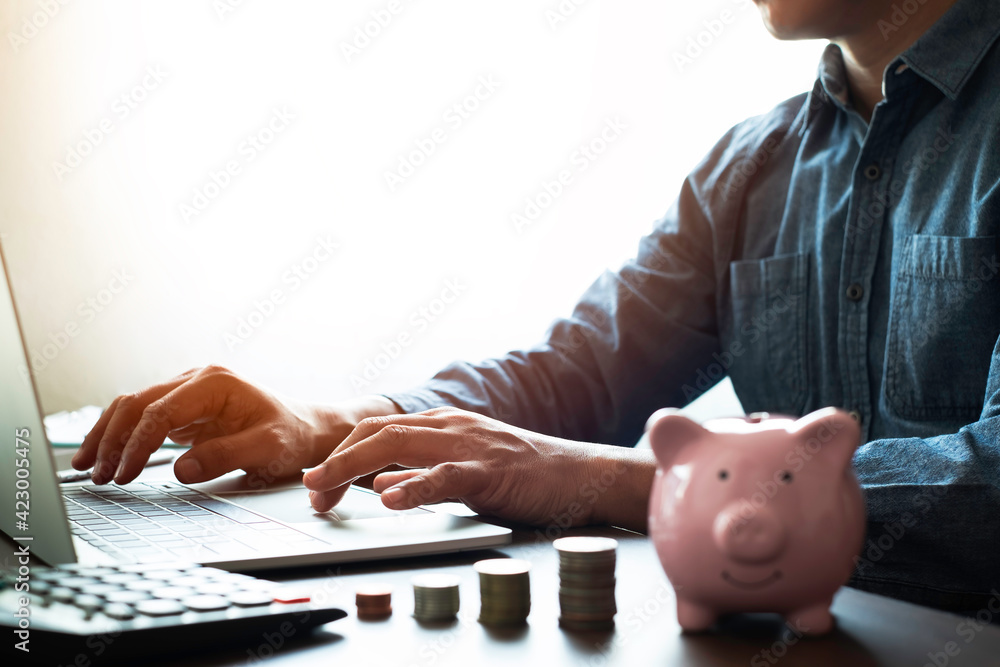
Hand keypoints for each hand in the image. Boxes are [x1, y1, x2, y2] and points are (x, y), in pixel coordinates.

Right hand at [73, 365, 395, 485]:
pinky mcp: (183, 408)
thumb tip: (182, 469)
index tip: (124, 475)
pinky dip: (120, 436)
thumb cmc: (291, 436)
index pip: (161, 411)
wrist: (305, 429)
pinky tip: (104, 457)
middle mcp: (196, 380)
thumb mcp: (268, 449)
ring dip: (107, 436)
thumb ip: (227, 456)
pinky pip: (141, 417)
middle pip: (137, 403)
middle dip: (112, 439)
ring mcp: (187, 391)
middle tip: (98, 475)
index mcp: (215, 382)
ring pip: (132, 407)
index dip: (137, 444)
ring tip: (88, 467)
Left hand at [302, 406, 655, 529]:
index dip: (341, 453)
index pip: (378, 429)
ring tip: (323, 490)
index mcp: (442, 425)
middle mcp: (450, 426)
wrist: (578, 474)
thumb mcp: (464, 472)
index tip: (317, 482)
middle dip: (336, 459)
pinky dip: (414, 487)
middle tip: (310, 490)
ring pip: (399, 444)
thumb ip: (422, 476)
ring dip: (352, 466)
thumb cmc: (524, 475)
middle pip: (377, 431)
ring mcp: (469, 443)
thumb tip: (380, 485)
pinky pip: (446, 476)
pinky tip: (389, 499)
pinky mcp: (490, 469)